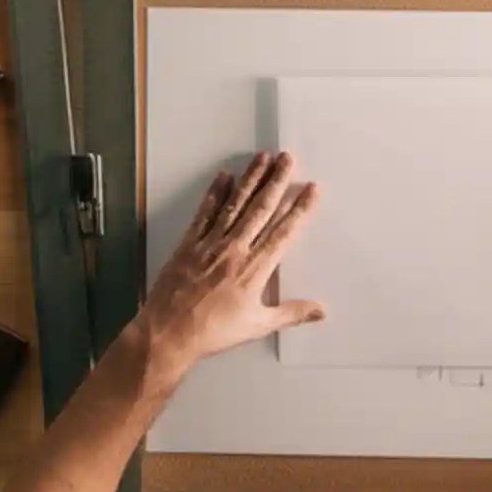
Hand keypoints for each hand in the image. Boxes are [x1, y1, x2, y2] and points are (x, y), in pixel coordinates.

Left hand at [135, 151, 323, 372]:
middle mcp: (235, 250)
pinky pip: (205, 213)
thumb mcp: (258, 326)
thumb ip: (292, 313)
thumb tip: (322, 310)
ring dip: (251, 180)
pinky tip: (225, 176)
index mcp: (255, 269)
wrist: (169, 333)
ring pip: (236, 204)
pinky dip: (215, 194)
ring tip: (263, 158)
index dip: (300, 209)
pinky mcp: (189, 244)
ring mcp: (211, 244)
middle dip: (277, 181)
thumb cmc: (214, 332)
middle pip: (261, 209)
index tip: (311, 189)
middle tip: (288, 158)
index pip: (284, 232)